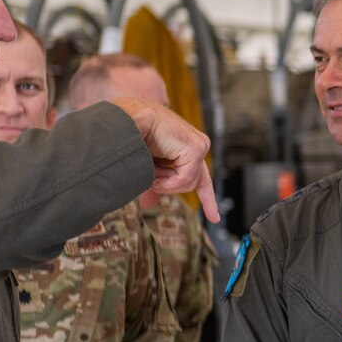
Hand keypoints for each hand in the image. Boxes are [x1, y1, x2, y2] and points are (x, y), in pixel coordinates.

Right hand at [110, 96, 220, 222]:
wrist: (127, 122)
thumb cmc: (134, 140)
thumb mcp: (147, 169)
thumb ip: (153, 186)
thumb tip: (147, 204)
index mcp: (187, 150)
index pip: (201, 179)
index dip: (208, 199)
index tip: (214, 218)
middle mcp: (196, 146)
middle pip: (191, 183)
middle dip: (168, 187)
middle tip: (149, 179)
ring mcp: (198, 146)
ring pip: (187, 184)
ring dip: (163, 182)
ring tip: (150, 166)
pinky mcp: (196, 148)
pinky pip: (185, 180)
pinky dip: (168, 181)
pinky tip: (155, 169)